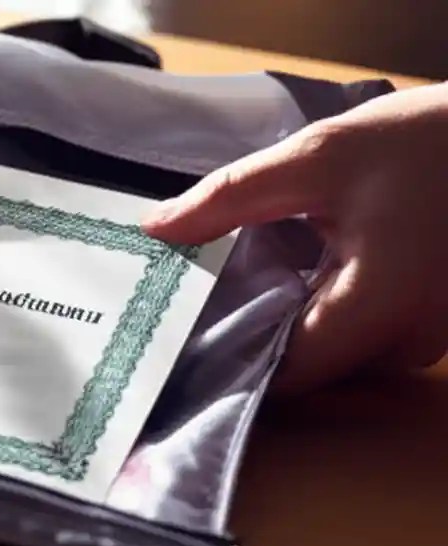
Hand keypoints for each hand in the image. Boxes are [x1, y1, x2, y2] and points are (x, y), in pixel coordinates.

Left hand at [143, 82, 447, 393]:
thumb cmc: (425, 142)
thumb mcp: (317, 157)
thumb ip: (230, 198)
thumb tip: (156, 229)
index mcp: (380, 311)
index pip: (279, 372)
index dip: (223, 355)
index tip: (174, 330)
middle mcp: (407, 345)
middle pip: (302, 368)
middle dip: (247, 335)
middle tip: (193, 298)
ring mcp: (424, 342)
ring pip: (329, 355)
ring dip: (283, 323)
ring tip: (236, 281)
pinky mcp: (427, 327)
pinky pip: (356, 338)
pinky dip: (318, 312)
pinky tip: (289, 275)